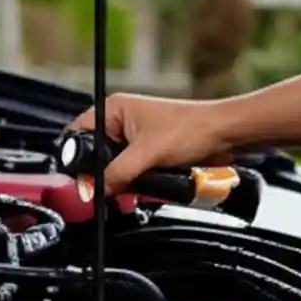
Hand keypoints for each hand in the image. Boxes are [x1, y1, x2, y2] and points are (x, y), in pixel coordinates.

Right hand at [68, 94, 234, 192]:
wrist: (224, 135)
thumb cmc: (192, 129)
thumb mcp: (147, 154)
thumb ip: (118, 173)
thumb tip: (97, 190)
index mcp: (114, 109)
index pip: (80, 132)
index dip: (76, 157)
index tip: (80, 179)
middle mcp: (122, 120)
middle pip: (95, 153)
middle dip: (100, 173)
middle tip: (106, 189)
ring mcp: (135, 136)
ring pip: (113, 164)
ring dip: (119, 179)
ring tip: (127, 190)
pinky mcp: (148, 150)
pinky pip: (130, 169)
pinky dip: (132, 181)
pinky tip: (139, 189)